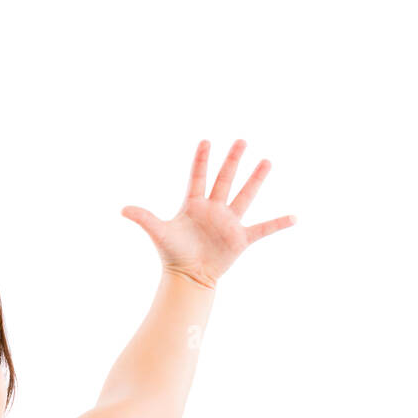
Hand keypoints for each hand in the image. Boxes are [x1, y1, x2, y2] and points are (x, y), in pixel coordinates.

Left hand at [121, 139, 296, 289]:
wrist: (188, 277)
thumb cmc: (172, 254)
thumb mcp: (159, 232)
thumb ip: (144, 218)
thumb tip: (122, 209)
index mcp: (194, 205)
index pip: (198, 177)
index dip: (201, 160)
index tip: (206, 141)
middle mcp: (214, 209)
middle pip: (224, 180)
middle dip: (232, 160)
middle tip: (241, 140)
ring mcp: (229, 222)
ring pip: (245, 196)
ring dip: (256, 179)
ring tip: (267, 161)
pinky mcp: (240, 239)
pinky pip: (264, 229)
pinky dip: (278, 224)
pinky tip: (295, 217)